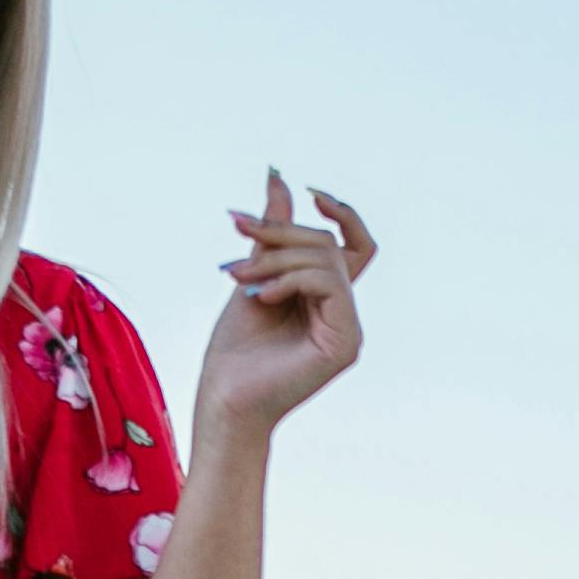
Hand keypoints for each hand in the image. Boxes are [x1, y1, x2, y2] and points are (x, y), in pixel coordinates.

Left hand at [195, 173, 375, 438]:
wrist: (225, 400)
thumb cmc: (235, 350)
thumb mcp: (252, 275)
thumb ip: (271, 234)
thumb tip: (277, 178)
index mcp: (327, 299)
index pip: (353, 245)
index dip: (341, 212)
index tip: (309, 191)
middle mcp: (344, 312)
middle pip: (329, 244)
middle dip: (281, 233)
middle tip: (239, 236)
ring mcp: (349, 328)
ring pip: (326, 260)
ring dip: (277, 259)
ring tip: (241, 278)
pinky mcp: (345, 342)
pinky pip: (328, 284)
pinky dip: (291, 280)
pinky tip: (263, 297)